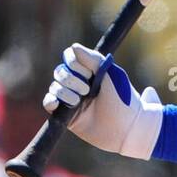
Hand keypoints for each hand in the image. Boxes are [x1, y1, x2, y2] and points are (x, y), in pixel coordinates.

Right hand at [42, 43, 163, 158]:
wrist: (127, 129)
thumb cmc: (125, 101)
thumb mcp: (113, 75)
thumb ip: (94, 60)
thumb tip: (73, 47)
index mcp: (91, 72)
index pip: (70, 57)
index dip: (73, 62)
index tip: (88, 72)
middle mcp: (80, 84)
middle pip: (60, 71)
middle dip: (72, 79)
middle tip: (88, 91)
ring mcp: (72, 100)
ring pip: (54, 87)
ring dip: (65, 92)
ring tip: (78, 101)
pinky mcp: (67, 116)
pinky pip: (49, 103)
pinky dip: (51, 101)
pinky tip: (59, 104)